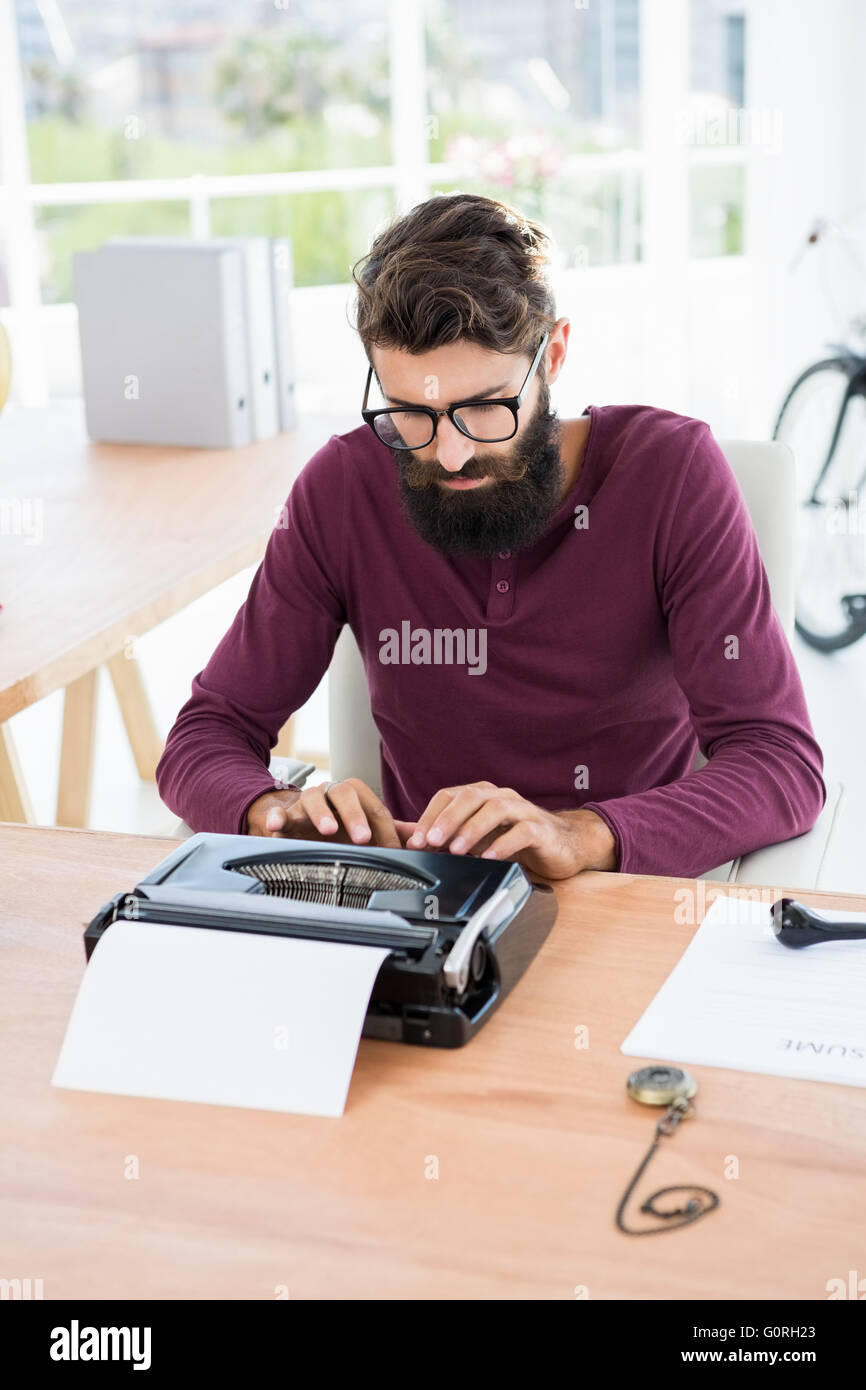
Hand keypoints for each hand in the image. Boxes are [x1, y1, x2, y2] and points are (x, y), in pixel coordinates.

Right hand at [245, 777, 409, 848]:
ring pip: (312, 799)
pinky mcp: (284, 815)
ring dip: (321, 813)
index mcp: (355, 795)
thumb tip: (425, 837)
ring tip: (328, 830)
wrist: (301, 821)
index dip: (384, 828)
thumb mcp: (367, 827)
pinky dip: (277, 817)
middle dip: (354, 815)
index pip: (374, 807)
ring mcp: (306, 802)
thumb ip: (393, 831)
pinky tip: (277, 825)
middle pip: (344, 793)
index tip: (392, 848)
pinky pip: (279, 812)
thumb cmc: (339, 824)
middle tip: (363, 838)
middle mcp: (331, 793)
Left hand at [404, 781, 616, 878]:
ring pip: (494, 809)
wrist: (563, 846)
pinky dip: (503, 843)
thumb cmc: (516, 839)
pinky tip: (490, 857)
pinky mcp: (541, 829)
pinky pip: (521, 831)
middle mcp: (501, 797)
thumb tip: (400, 834)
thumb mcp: (475, 836)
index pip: (450, 796)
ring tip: (456, 850)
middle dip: (447, 819)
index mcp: (482, 796)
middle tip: (429, 842)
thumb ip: (440, 834)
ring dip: (472, 829)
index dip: (430, 816)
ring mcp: (523, 811)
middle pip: (470, 797)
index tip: (414, 841)